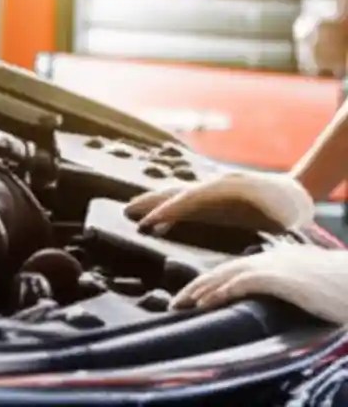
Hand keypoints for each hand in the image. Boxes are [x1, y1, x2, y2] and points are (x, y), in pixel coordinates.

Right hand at [125, 171, 314, 232]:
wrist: (295, 193)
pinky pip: (185, 202)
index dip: (168, 210)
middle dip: (151, 201)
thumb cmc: (289, 210)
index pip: (189, 197)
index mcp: (228, 188)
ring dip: (155, 202)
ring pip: (176, 194)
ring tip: (132, 212)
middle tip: (127, 211)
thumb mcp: (280, 217)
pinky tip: (159, 224)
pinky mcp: (212, 199)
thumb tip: (247, 237)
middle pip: (176, 191)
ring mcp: (211, 190)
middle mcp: (214, 185)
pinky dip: (169, 210)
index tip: (148, 222)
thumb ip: (258, 225)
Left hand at [172, 244, 347, 324]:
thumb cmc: (341, 286)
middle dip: (195, 286)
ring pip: (226, 275)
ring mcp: (274, 266)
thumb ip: (286, 284)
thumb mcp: (307, 282)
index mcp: (274, 258)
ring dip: (200, 291)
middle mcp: (269, 258)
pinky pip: (243, 282)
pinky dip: (221, 292)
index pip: (233, 269)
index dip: (209, 282)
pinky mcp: (281, 278)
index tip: (191, 297)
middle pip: (222, 271)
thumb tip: (274, 293)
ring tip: (180, 304)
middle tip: (175, 303)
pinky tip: (205, 303)